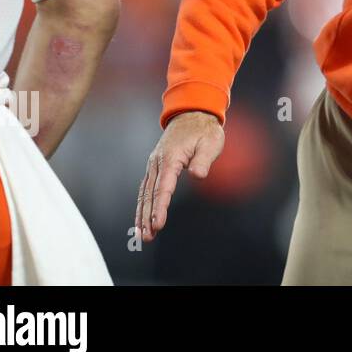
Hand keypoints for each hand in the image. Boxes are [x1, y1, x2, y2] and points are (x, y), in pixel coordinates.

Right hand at [136, 110, 224, 242]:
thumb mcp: (210, 142)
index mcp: (170, 158)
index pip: (163, 187)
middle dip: (146, 217)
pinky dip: (143, 204)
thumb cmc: (204, 130)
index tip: (158, 224)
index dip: (160, 207)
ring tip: (141, 234)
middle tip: (146, 237)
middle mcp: (157, 162)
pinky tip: (142, 218)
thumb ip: (203, 159)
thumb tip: (197, 175)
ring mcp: (154, 164)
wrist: (192, 113)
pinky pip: (146, 188)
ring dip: (141, 214)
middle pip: (149, 194)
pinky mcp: (155, 166)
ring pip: (144, 193)